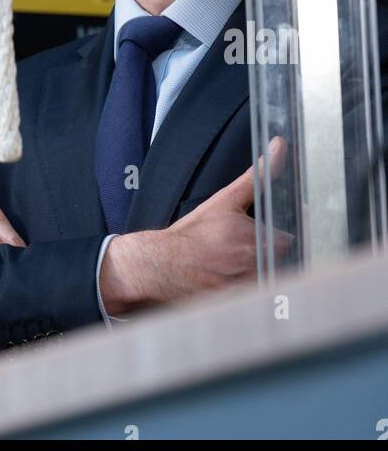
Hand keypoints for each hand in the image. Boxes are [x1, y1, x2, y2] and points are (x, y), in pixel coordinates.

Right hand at [101, 136, 292, 315]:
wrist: (160, 265)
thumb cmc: (193, 233)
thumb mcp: (224, 201)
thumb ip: (256, 176)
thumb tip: (279, 145)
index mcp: (255, 235)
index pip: (290, 240)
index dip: (282, 236)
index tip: (276, 234)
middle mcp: (254, 263)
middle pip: (282, 262)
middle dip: (272, 256)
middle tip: (249, 253)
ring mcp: (246, 287)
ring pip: (273, 281)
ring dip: (265, 276)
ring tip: (240, 269)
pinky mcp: (238, 305)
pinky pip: (259, 301)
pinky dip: (255, 294)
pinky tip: (236, 286)